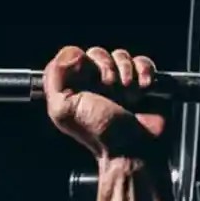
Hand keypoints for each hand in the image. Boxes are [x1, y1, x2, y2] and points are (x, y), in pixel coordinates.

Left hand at [43, 45, 164, 158]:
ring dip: (126, 72)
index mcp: (72, 88)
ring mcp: (118, 82)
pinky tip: (142, 89)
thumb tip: (70, 54)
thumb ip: (55, 80)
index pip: (72, 56)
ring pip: (120, 55)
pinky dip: (144, 71)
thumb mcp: (64, 109)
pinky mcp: (141, 82)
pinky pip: (142, 62)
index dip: (80, 62)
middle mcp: (94, 84)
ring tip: (127, 95)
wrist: (135, 147)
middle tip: (109, 90)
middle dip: (105, 68)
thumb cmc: (100, 133)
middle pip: (97, 53)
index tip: (87, 77)